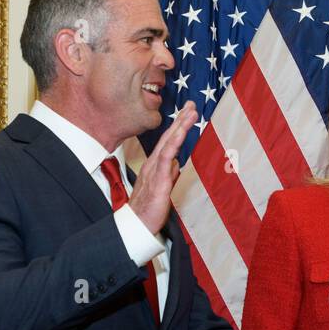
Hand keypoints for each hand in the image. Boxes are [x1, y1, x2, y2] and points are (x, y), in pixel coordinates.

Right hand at [128, 102, 197, 233]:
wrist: (137, 224)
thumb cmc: (149, 208)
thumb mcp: (163, 187)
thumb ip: (170, 173)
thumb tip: (177, 163)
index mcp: (155, 165)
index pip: (168, 141)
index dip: (178, 126)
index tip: (188, 112)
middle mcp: (154, 164)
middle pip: (169, 137)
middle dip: (180, 120)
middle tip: (191, 105)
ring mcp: (155, 170)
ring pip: (168, 144)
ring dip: (180, 127)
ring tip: (190, 114)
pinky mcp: (158, 181)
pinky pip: (166, 159)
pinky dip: (174, 144)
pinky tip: (181, 134)